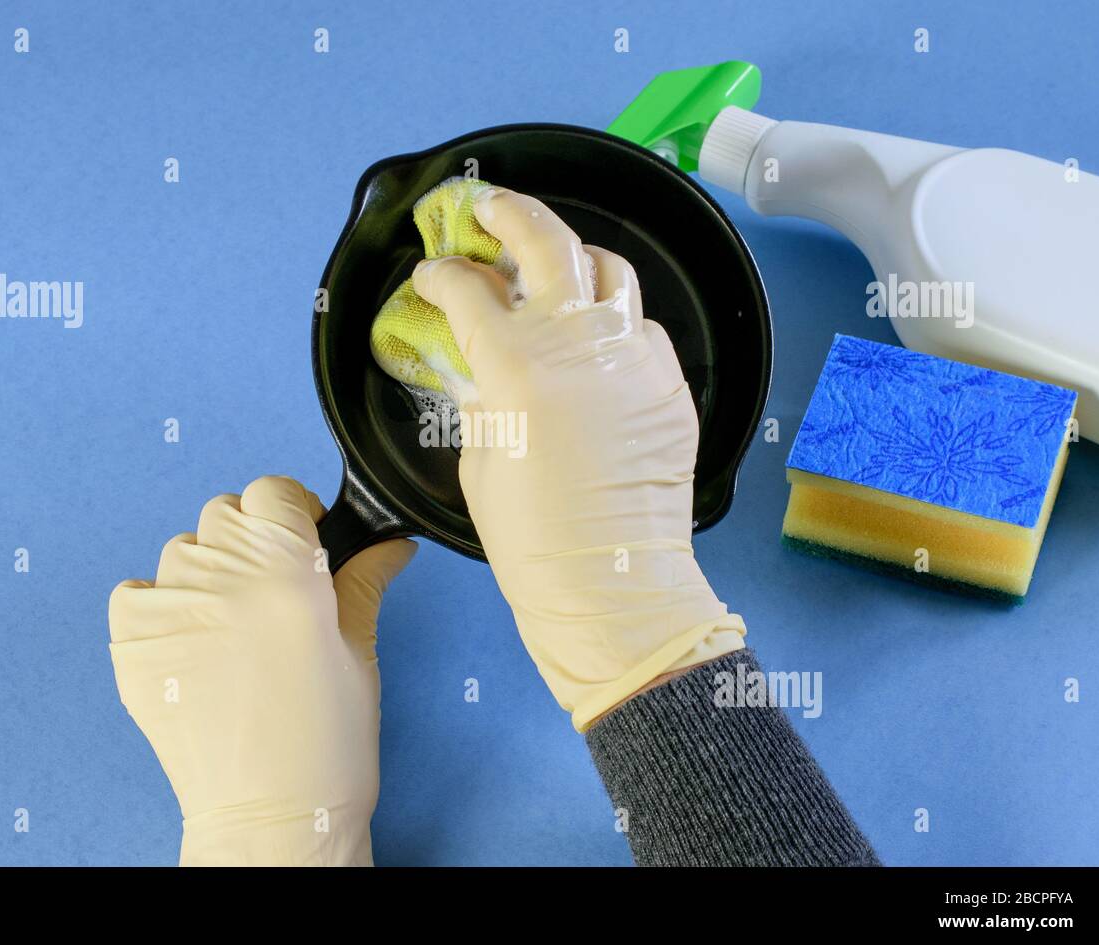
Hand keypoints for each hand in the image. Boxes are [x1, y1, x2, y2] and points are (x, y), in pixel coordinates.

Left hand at [107, 476, 415, 864]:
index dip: (291, 510)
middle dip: (251, 539)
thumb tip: (390, 544)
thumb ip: (365, 582)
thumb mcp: (359, 651)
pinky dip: (162, 605)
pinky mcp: (131, 640)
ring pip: (183, 549)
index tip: (302, 537)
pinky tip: (193, 643)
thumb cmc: (326, 743)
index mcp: (288, 571)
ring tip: (232, 626)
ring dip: (207, 571)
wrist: (269, 815)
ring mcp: (169, 607)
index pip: (272, 491)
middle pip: (226, 513)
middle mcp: (222, 577)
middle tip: (272, 591)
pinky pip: (138, 590)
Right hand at [412, 188, 744, 730]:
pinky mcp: (668, 380)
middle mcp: (578, 343)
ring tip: (551, 264)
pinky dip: (611, 320)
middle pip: (546, 239)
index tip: (430, 274)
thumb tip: (479, 360)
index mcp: (516, 365)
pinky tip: (594, 341)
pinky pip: (639, 325)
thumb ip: (480, 393)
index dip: (440, 274)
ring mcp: (633, 356)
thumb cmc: (532, 539)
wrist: (613, 584)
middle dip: (509, 210)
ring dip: (573, 256)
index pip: (467, 289)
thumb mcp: (481, 458)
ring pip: (608, 268)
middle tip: (487, 206)